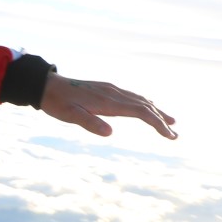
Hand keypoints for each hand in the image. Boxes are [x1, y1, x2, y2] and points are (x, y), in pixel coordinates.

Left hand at [39, 73, 176, 138]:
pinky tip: (146, 106)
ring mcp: (110, 89)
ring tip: (170, 121)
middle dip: (162, 120)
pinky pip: (131, 96)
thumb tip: (110, 132)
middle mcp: (113, 93)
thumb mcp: (70, 116)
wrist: (46, 86)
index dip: (157, 123)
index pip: (141, 112)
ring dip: (156, 110)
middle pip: (145, 105)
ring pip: (139, 99)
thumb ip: (89, 123)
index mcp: (108, 101)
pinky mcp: (106, 89)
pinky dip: (144, 103)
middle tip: (175, 135)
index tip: (170, 136)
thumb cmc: (57, 103)